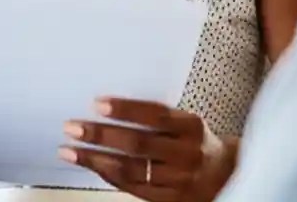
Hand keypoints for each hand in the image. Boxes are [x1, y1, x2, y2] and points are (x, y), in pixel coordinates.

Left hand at [60, 97, 236, 201]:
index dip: (126, 110)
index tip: (97, 104)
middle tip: (73, 127)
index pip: (156, 115)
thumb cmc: (197, 143)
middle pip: (138, 144)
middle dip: (101, 135)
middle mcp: (187, 154)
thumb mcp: (186, 123)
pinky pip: (132, 187)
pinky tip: (90, 165)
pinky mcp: (169, 200)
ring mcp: (178, 180)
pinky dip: (107, 175)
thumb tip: (108, 107)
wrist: (227, 177)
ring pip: (131, 169)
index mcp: (192, 127)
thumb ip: (157, 118)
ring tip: (69, 150)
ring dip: (95, 159)